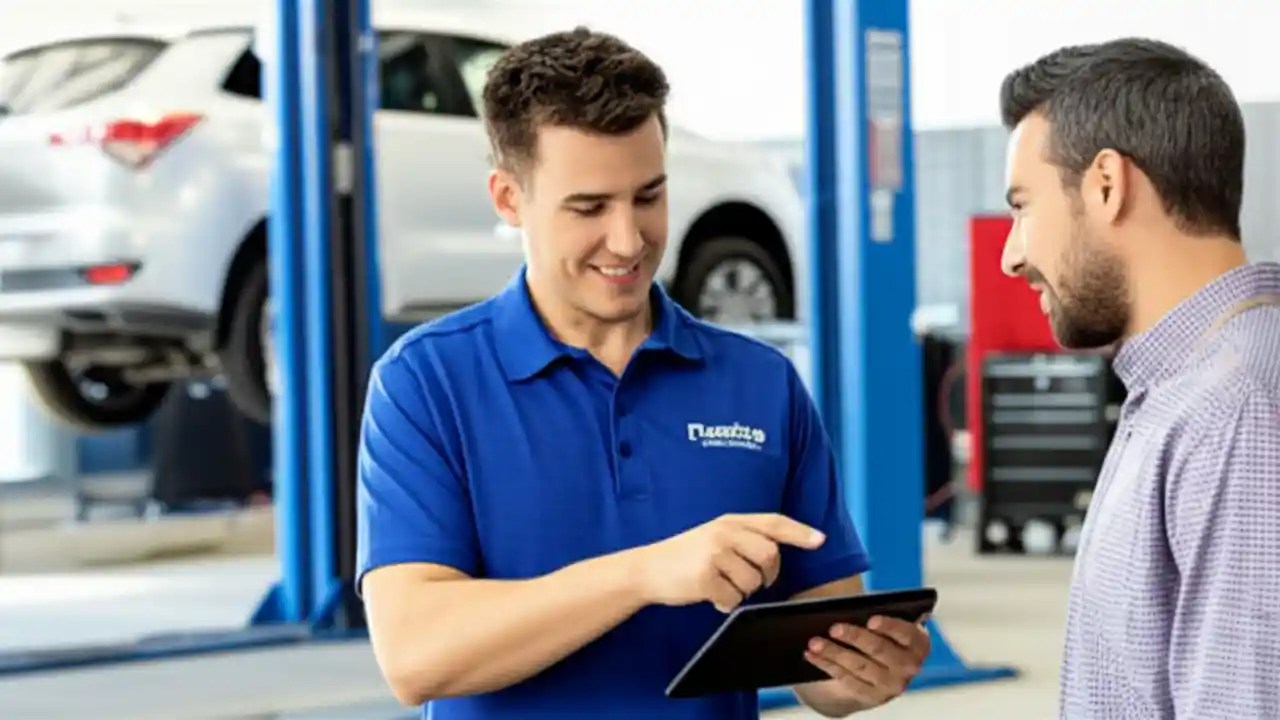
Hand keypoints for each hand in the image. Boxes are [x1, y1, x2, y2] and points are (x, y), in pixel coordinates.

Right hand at [634, 513, 825, 612]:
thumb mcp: (714, 535)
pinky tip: (710, 595)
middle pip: (770, 556)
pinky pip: (733, 599)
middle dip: (767, 575)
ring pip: (754, 582)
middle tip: (752, 580)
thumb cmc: (685, 555)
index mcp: (729, 521)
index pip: (773, 523)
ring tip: (722, 585)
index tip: (820, 540)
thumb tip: (777, 553)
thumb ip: (743, 537)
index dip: (799, 532)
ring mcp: (713, 554)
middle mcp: (723, 533)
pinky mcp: (704, 577)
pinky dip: (725, 603)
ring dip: (743, 591)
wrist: (647, 569)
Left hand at [803, 615, 930, 709]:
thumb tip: (847, 608)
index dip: (889, 626)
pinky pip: (847, 680)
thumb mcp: (883, 623)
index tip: (870, 619)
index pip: (907, 633)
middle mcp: (910, 666)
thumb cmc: (878, 633)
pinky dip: (827, 665)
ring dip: (834, 652)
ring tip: (814, 642)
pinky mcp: (871, 696)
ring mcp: (891, 685)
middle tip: (833, 627)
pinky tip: (811, 655)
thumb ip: (875, 615)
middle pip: (880, 650)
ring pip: (860, 666)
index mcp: (918, 642)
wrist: (874, 668)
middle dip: (855, 637)